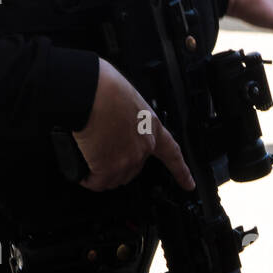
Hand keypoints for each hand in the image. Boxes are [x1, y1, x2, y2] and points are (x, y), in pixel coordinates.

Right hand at [75, 58, 194, 191]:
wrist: (90, 92)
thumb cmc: (104, 87)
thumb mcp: (127, 99)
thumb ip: (128, 119)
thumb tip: (114, 126)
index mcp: (151, 127)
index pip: (172, 153)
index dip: (181, 171)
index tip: (188, 185)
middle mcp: (143, 147)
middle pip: (133, 170)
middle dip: (117, 166)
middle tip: (101, 151)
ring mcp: (127, 160)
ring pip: (114, 178)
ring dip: (101, 173)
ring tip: (90, 156)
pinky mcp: (108, 168)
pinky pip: (96, 182)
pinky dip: (88, 179)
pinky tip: (84, 171)